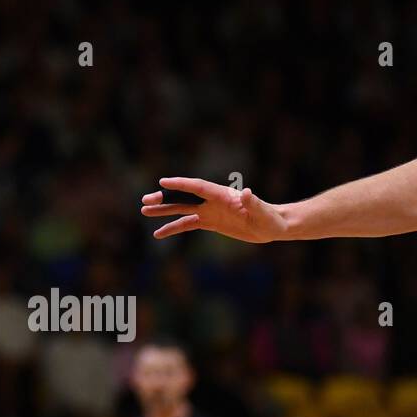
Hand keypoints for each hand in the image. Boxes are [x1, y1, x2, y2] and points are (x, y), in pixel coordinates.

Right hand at [140, 177, 287, 242]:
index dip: (181, 184)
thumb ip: (252, 202)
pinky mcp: (210, 223)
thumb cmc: (270, 217)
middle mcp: (212, 201)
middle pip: (184, 197)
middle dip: (164, 198)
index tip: (163, 182)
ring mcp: (209, 211)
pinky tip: (158, 233)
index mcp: (222, 195)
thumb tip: (246, 192)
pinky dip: (173, 228)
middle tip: (145, 201)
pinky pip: (187, 225)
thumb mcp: (262, 212)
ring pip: (181, 209)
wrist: (273, 227)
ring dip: (163, 210)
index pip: (198, 187)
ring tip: (144, 211)